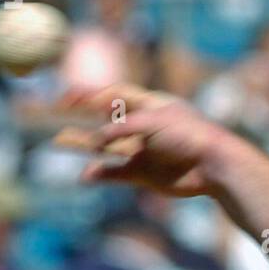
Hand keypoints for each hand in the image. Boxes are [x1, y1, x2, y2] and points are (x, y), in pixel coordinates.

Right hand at [55, 85, 231, 196]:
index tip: (67, 96)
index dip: (90, 94)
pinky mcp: (146, 175)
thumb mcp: (153, 122)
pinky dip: (100, 174)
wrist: (214, 167)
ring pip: (106, 148)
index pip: (114, 94)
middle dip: (81, 116)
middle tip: (54, 111)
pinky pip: (116, 173)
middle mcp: (144, 128)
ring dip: (83, 144)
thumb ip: (122, 128)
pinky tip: (84, 175)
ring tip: (57, 141)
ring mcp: (144, 152)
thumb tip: (97, 141)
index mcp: (149, 106)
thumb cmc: (188, 135)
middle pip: (106, 119)